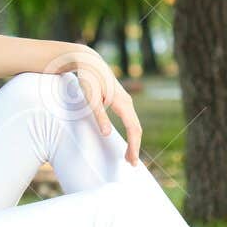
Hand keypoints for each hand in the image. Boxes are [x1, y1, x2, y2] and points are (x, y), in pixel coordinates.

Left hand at [68, 48, 142, 164]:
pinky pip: (131, 119)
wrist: (90, 62)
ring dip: (134, 141)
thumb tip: (107, 134)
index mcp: (122, 103)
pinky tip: (128, 139)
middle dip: (135, 147)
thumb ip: (100, 117)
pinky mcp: (121, 100)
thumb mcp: (91, 99)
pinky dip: (131, 132)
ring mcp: (126, 100)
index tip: (133, 161)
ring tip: (129, 156)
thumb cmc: (89, 79)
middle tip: (132, 164)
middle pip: (137, 128)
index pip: (133, 129)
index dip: (134, 147)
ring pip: (135, 124)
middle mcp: (127, 102)